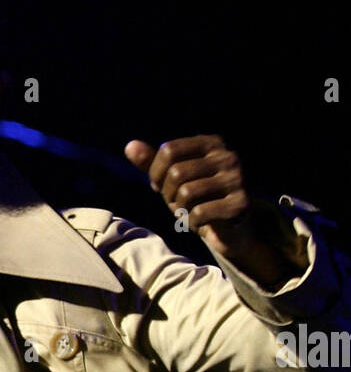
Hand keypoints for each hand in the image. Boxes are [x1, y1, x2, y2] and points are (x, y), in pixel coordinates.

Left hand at [124, 134, 306, 287]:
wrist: (230, 228)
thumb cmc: (197, 199)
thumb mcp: (172, 180)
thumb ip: (152, 164)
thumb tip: (130, 146)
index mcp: (210, 143)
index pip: (168, 150)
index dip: (155, 173)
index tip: (158, 186)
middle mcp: (226, 156)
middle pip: (176, 173)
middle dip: (168, 195)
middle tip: (177, 204)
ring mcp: (236, 179)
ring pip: (187, 193)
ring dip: (180, 210)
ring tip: (190, 212)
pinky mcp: (240, 203)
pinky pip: (200, 213)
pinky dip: (193, 223)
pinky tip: (201, 223)